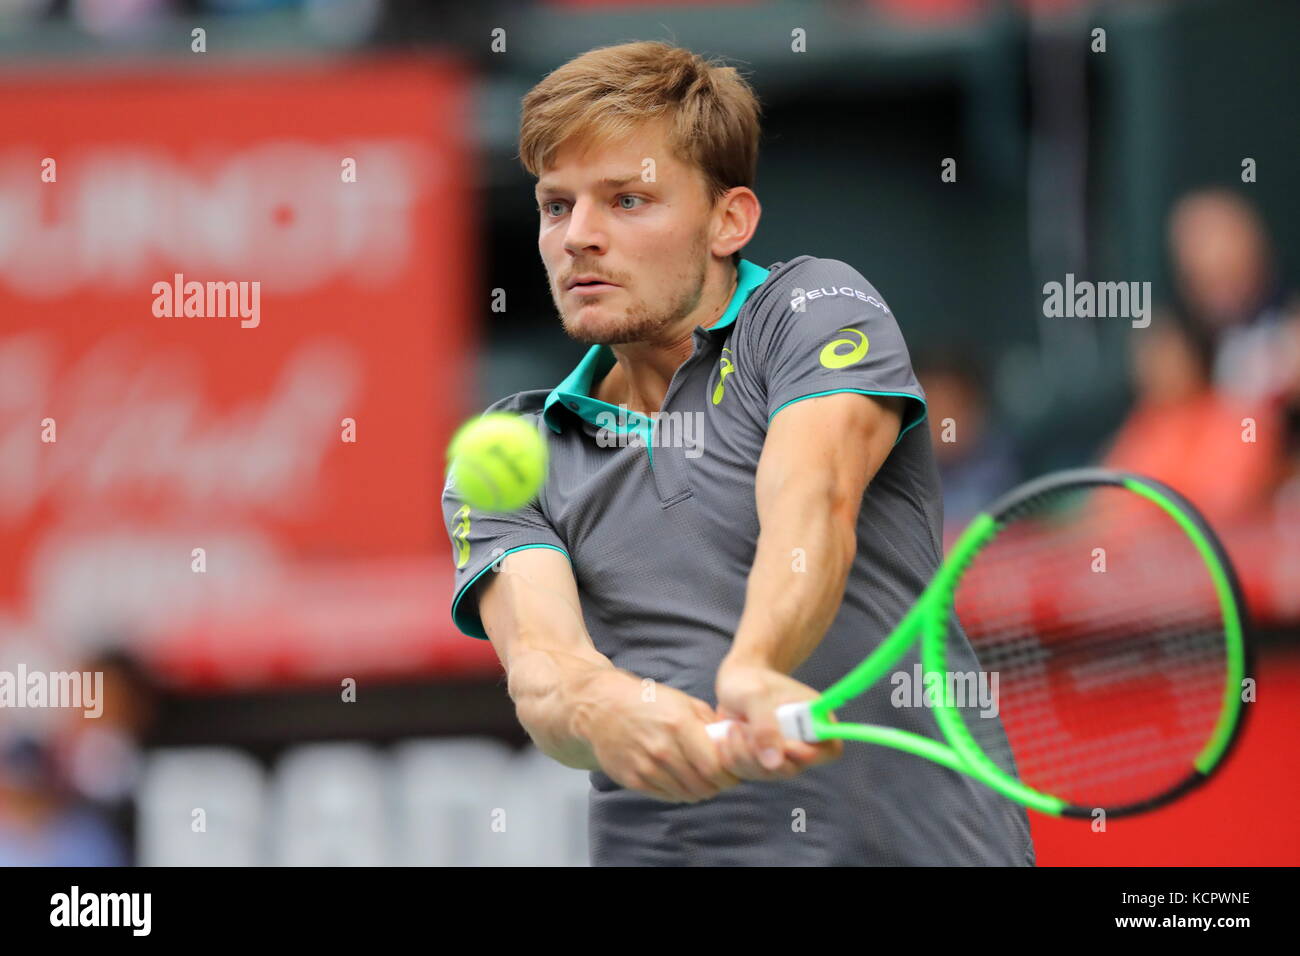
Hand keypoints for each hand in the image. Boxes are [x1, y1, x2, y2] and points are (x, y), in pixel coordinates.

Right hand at [577, 671, 742, 802]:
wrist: (600, 707)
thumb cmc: (645, 701)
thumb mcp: (682, 701)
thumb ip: (709, 722)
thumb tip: (733, 741)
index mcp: (679, 725)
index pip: (714, 767)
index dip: (729, 775)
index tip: (733, 772)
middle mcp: (662, 749)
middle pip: (703, 785)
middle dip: (718, 785)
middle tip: (720, 778)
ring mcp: (645, 767)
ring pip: (686, 795)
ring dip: (699, 791)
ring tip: (700, 778)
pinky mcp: (632, 780)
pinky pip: (666, 796)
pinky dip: (678, 792)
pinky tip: (679, 779)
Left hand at [714, 657, 842, 781]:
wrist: (736, 680)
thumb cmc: (752, 681)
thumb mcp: (756, 696)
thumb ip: (765, 726)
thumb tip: (774, 763)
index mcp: (815, 720)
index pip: (829, 750)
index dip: (809, 754)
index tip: (784, 744)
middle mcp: (802, 743)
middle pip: (791, 768)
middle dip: (761, 753)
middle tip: (741, 728)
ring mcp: (780, 756)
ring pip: (765, 774)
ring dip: (742, 753)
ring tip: (732, 726)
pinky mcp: (759, 762)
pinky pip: (746, 773)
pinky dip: (731, 757)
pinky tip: (726, 735)